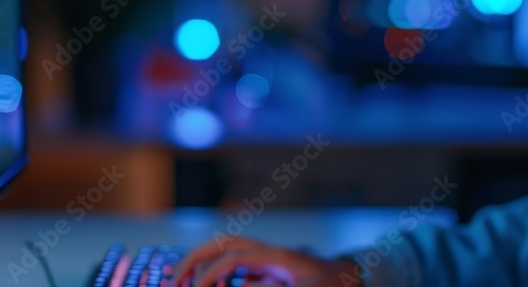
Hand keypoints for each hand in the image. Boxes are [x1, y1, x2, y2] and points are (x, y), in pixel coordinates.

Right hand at [173, 237, 360, 286]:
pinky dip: (220, 275)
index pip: (232, 259)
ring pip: (227, 251)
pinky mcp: (269, 270)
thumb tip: (240, 285)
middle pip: (224, 244)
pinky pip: (238, 266)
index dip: (209, 276)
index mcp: (275, 256)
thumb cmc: (332, 286)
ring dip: (204, 263)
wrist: (353, 278)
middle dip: (196, 258)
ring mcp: (268, 260)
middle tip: (174, 280)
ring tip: (185, 283)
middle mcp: (268, 253)